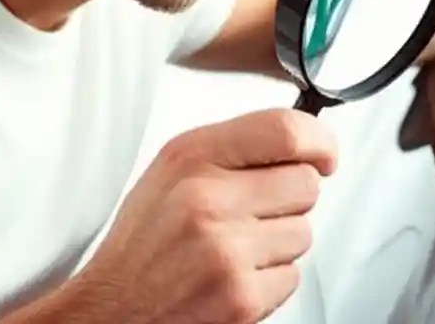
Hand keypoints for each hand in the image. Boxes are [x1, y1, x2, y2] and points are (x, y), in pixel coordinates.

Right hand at [32, 109, 336, 323]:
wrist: (109, 312)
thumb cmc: (144, 244)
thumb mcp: (171, 172)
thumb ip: (232, 149)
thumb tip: (302, 143)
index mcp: (192, 157)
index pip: (286, 130)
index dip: (320, 142)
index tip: (325, 155)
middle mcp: (208, 198)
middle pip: (306, 184)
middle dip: (291, 201)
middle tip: (255, 215)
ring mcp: (227, 250)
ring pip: (304, 233)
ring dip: (279, 245)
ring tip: (234, 251)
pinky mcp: (242, 296)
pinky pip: (293, 277)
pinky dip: (270, 282)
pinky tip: (232, 279)